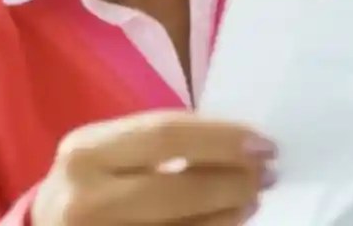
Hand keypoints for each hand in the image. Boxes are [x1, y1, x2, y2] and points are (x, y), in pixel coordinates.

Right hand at [31, 110, 275, 224]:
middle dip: (234, 180)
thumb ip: (160, 142)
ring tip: (252, 199)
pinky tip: (228, 223)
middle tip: (267, 174)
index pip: (166, 135)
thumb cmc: (91, 180)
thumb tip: (241, 142)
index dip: (222, 139)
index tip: (264, 143)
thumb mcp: (109, 150)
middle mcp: (85, 199)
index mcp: (85, 152)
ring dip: (229, 214)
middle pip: (180, 188)